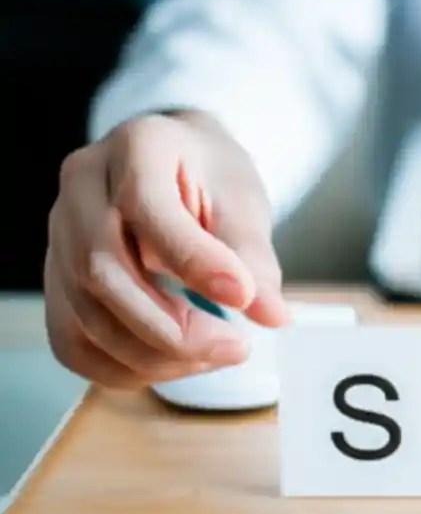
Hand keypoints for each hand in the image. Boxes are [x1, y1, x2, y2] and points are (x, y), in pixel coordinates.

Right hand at [45, 111, 290, 387]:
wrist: (179, 161)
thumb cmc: (211, 176)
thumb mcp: (243, 200)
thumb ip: (254, 257)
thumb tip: (271, 315)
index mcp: (137, 146)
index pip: (147, 209)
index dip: (194, 262)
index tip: (242, 298)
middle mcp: (83, 185)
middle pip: (103, 270)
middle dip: (171, 326)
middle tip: (234, 346)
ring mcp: (59, 233)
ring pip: (84, 313)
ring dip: (153, 353)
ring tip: (213, 354)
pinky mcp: (56, 277)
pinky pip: (71, 340)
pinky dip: (123, 366)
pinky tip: (175, 364)